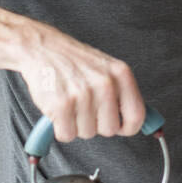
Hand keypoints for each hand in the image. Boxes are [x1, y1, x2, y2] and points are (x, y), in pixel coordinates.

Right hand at [17, 20, 145, 142]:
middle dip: (96, 125)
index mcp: (121, 74)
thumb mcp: (106, 68)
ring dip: (76, 124)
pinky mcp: (61, 105)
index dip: (127, 127)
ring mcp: (83, 94)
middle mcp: (105, 83)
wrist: (41, 47)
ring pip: (87, 133)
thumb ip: (122, 93)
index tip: (119, 126)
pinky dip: (60, 128)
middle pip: (110, 130)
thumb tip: (140, 121)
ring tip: (70, 103)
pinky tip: (58, 109)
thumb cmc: (73, 60)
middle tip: (85, 108)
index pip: (137, 115)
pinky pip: (67, 135)